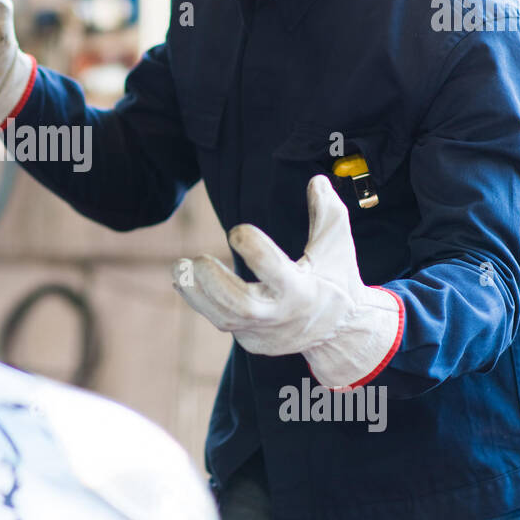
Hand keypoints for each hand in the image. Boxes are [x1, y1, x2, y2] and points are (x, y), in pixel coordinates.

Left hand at [171, 175, 402, 389]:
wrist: (338, 329)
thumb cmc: (335, 278)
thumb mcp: (338, 246)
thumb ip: (327, 211)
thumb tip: (316, 180)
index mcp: (303, 289)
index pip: (274, 271)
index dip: (253, 248)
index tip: (237, 230)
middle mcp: (281, 315)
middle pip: (242, 306)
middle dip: (215, 282)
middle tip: (198, 258)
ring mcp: (264, 331)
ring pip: (224, 319)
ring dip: (196, 293)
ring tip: (180, 266)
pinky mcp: (251, 339)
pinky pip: (220, 321)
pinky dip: (201, 301)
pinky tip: (185, 279)